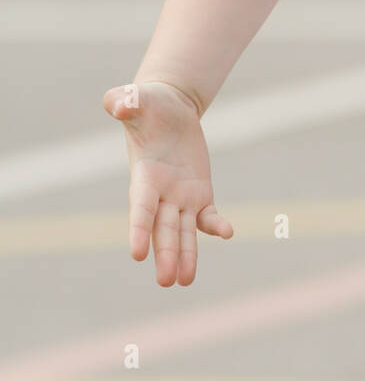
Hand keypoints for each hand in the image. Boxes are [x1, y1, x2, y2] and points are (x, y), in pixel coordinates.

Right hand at [103, 79, 232, 286]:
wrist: (168, 108)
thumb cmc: (147, 103)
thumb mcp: (137, 98)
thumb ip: (126, 101)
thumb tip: (122, 102)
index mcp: (144, 175)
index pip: (141, 207)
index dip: (138, 229)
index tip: (137, 255)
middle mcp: (161, 192)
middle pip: (163, 229)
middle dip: (165, 254)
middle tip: (166, 282)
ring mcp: (180, 196)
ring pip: (183, 231)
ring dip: (185, 255)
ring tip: (185, 281)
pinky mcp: (199, 193)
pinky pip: (207, 216)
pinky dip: (215, 226)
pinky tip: (227, 233)